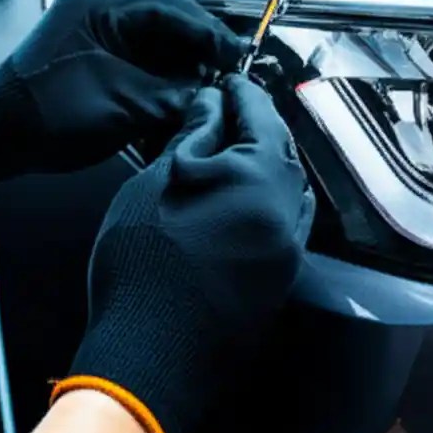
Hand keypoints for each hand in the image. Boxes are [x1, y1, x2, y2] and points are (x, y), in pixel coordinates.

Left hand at [0, 0, 242, 208]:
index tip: (239, 58)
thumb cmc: (48, 114)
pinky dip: (162, 71)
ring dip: (183, 61)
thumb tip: (218, 91)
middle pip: (169, 18)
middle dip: (201, 47)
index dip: (212, 36)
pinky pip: (140, 52)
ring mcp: (94, 26)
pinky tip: (180, 91)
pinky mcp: (93, 50)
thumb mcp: (128, 105)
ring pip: (158, 36)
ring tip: (208, 85)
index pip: (176, 8)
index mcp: (102, 0)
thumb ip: (180, 92)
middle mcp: (99, 4)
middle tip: (230, 72)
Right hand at [56, 75, 313, 432]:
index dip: (242, 92)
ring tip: (233, 151)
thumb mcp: (156, 183)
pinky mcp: (281, 278)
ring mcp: (290, 247)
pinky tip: (244, 197)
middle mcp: (288, 209)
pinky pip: (285, 222)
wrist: (152, 351)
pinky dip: (269, 199)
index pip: (260, 115)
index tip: (228, 80)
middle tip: (230, 111)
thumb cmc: (143, 261)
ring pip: (287, 188)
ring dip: (266, 163)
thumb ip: (191, 138)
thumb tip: (211, 104)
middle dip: (258, 126)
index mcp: (261, 175)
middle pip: (281, 151)